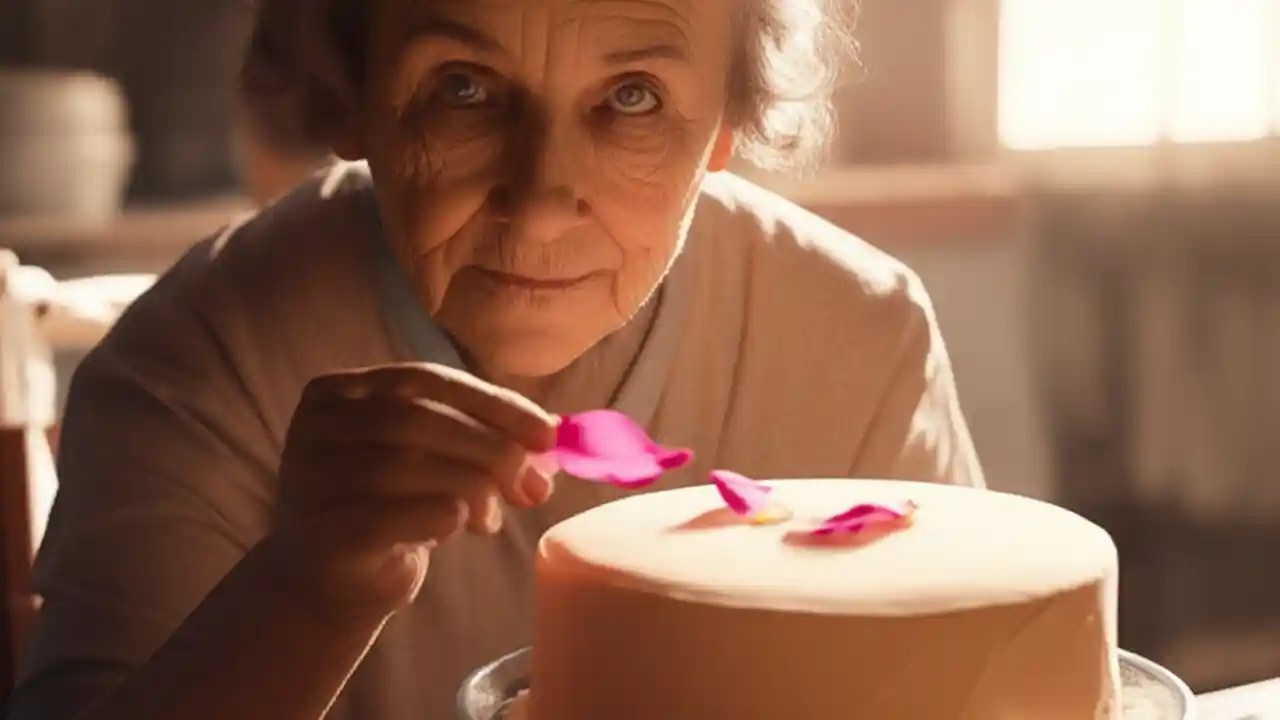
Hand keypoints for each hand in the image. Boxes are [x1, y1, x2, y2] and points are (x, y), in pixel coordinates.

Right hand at [270, 363, 556, 625]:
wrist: (335, 584)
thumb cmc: (393, 510)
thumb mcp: (436, 461)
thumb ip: (482, 438)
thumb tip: (552, 437)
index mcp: (339, 391)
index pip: (425, 379)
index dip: (493, 403)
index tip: (547, 434)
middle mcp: (315, 428)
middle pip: (414, 419)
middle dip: (488, 448)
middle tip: (531, 485)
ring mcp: (308, 480)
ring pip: (401, 465)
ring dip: (468, 488)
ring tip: (490, 517)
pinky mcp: (318, 535)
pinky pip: (387, 516)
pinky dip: (438, 516)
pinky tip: (456, 527)